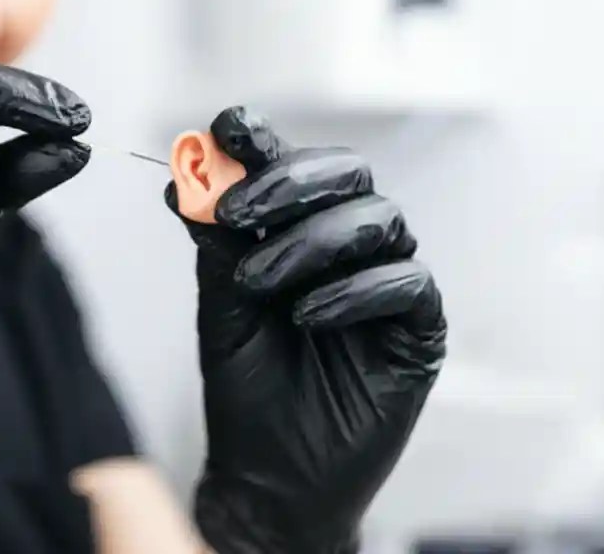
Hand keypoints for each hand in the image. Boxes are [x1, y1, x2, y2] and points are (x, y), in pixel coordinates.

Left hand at [165, 107, 446, 553]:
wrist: (270, 476)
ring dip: (310, 243)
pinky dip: (352, 293)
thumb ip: (215, 242)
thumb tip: (183, 174)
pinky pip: (406, 283)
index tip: (227, 128)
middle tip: (235, 213)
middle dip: (290, 182)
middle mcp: (352, 246)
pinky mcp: (421, 329)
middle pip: (350, 173)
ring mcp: (389, 283)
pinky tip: (306, 318)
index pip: (295, 164)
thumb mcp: (220, 306)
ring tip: (256, 284)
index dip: (265, 139)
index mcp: (301, 230)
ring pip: (379, 220)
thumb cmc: (247, 389)